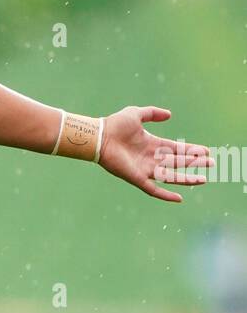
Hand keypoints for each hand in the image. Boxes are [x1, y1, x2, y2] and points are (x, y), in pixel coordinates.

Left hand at [98, 106, 213, 202]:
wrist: (99, 136)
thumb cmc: (115, 124)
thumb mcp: (137, 114)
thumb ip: (152, 113)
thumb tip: (170, 115)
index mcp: (153, 144)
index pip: (177, 149)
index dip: (191, 150)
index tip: (206, 151)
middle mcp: (151, 158)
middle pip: (178, 162)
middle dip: (195, 163)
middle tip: (212, 164)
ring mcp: (145, 169)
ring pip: (171, 177)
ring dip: (187, 179)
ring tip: (203, 179)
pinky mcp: (137, 178)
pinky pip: (154, 189)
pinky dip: (165, 194)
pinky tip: (179, 198)